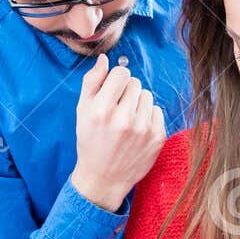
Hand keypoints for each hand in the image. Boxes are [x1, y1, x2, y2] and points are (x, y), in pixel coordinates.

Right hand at [69, 53, 166, 210]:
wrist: (104, 178)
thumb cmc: (91, 141)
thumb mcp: (82, 112)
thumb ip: (91, 82)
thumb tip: (104, 59)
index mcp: (102, 110)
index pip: (121, 72)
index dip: (115, 80)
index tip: (111, 92)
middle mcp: (124, 119)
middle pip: (135, 82)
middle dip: (126, 92)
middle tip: (117, 110)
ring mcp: (143, 129)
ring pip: (147, 95)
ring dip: (138, 103)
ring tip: (127, 120)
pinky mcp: (157, 137)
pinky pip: (157, 110)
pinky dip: (148, 117)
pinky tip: (137, 130)